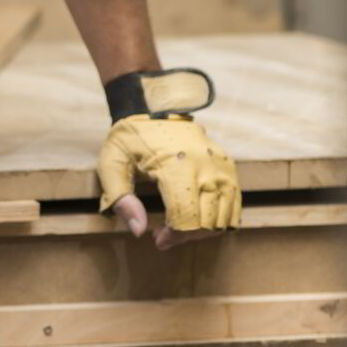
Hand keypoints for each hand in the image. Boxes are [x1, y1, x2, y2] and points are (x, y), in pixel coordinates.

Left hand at [96, 115, 240, 249]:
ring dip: (204, 231)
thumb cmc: (129, 138)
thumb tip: (138, 231)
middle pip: (207, 222)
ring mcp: (221, 166)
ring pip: (225, 217)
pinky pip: (235, 204)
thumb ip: (120, 197)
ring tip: (180, 226)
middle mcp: (204, 167)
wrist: (152, 107)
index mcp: (174, 167)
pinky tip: (199, 218)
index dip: (173, 237)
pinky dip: (221, 219)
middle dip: (186, 237)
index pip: (186, 218)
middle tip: (165, 235)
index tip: (157, 240)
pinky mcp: (228, 166)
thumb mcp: (111, 163)